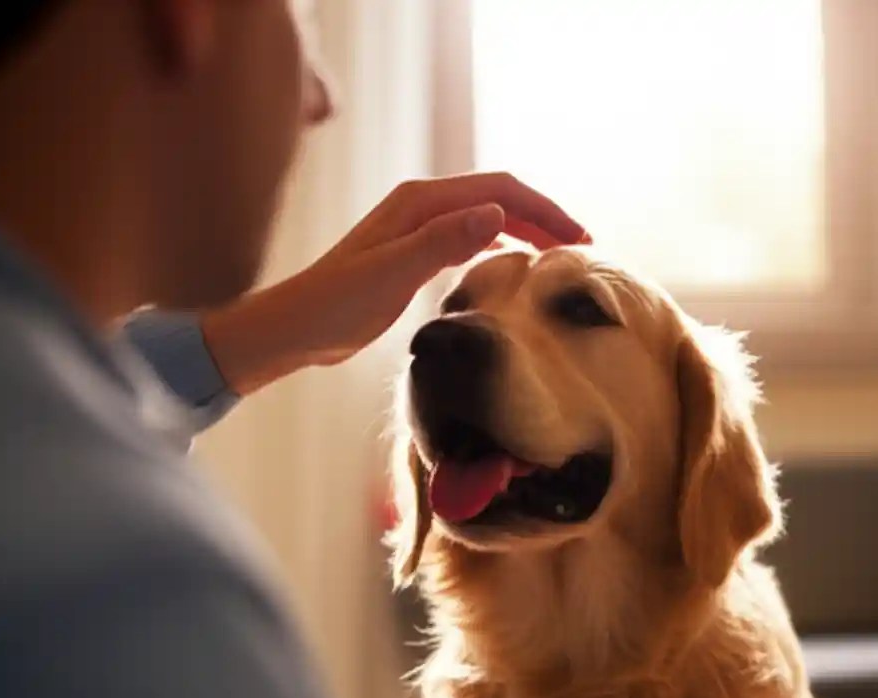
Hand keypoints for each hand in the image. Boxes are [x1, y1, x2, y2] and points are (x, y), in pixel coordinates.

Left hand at [200, 172, 586, 395]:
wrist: (294, 328)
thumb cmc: (337, 304)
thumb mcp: (393, 273)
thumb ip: (444, 241)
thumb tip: (498, 213)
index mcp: (421, 202)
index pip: (500, 190)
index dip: (544, 208)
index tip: (579, 238)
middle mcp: (422, 206)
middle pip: (498, 198)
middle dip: (543, 216)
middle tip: (582, 247)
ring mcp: (417, 228)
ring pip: (487, 216)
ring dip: (526, 228)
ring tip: (559, 252)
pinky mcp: (413, 251)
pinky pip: (470, 235)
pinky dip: (501, 242)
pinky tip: (513, 260)